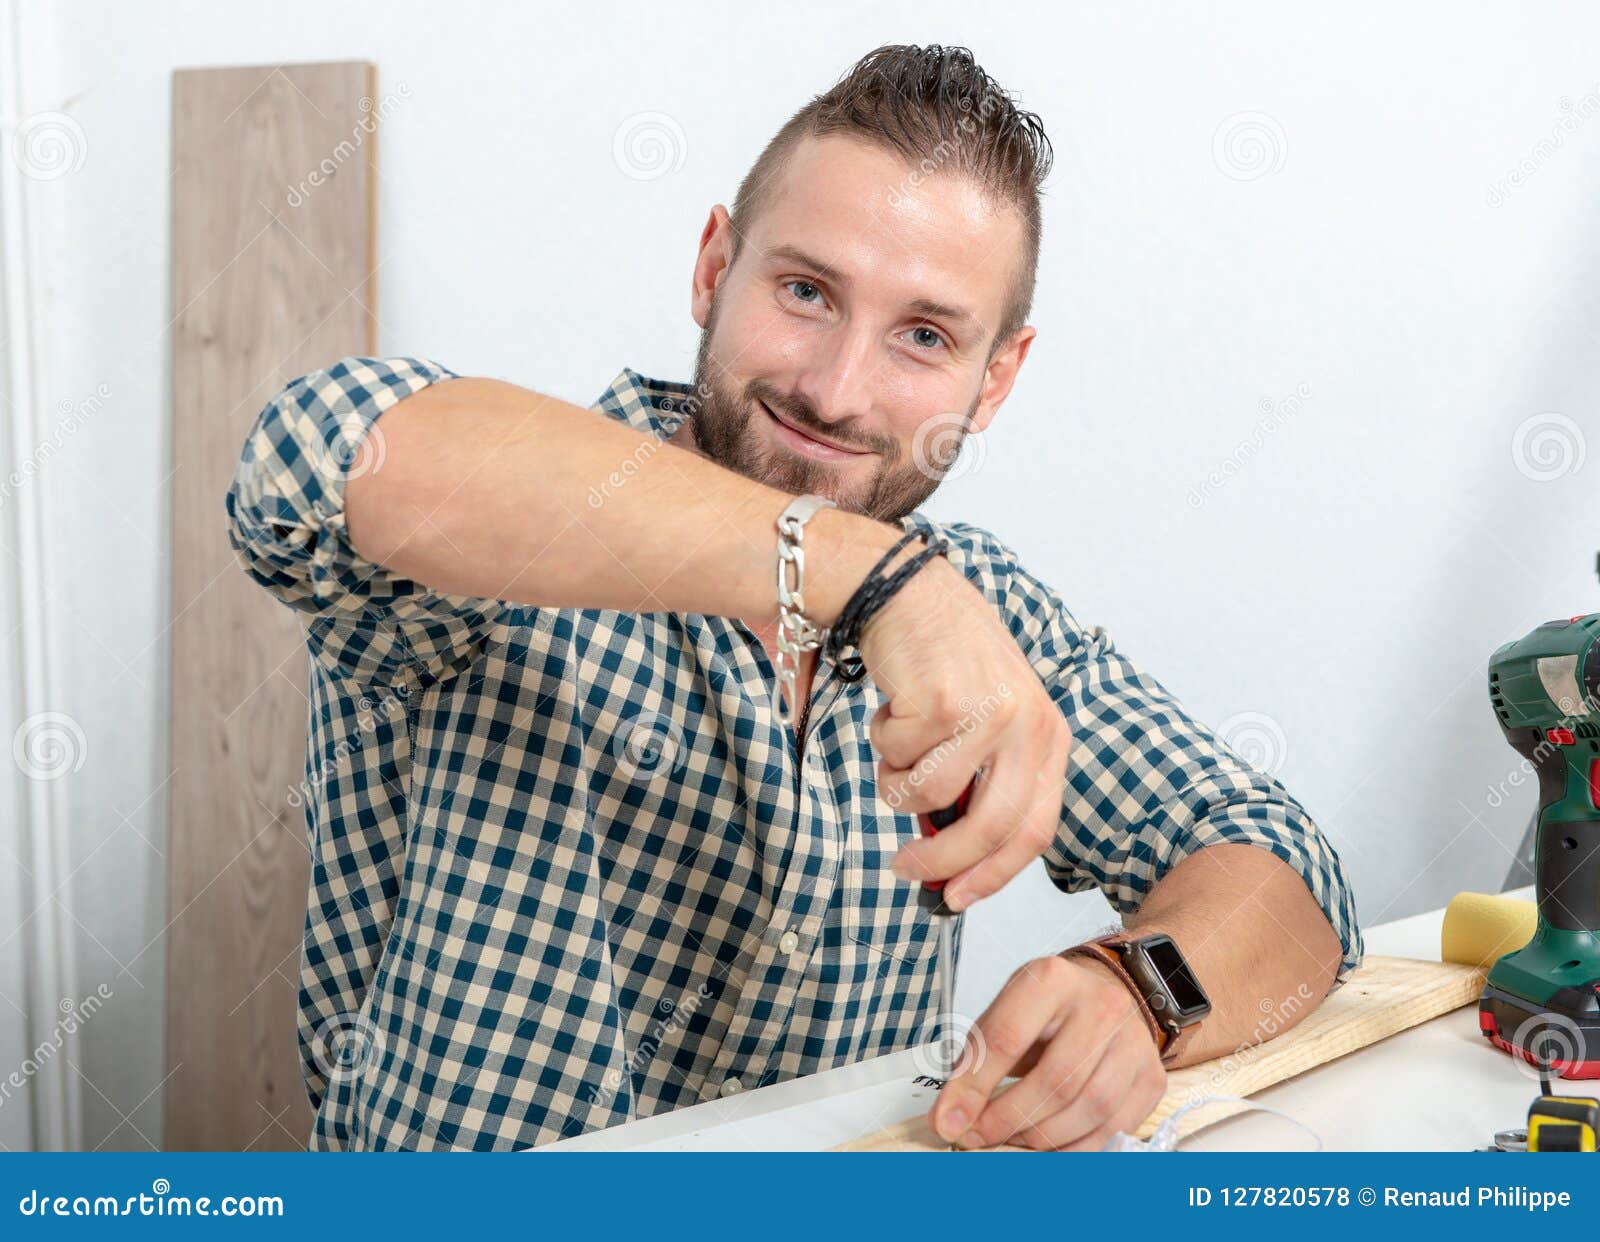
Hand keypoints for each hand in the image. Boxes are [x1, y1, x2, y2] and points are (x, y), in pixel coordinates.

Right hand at [858, 557, 1070, 910]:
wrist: (907, 591)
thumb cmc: (942, 660)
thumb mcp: (984, 722)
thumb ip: (980, 785)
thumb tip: (950, 863)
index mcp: (1049, 734)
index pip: (1035, 827)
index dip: (995, 874)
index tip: (956, 898)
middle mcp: (1029, 724)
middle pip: (990, 828)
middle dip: (941, 860)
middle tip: (904, 869)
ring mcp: (989, 713)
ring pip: (929, 795)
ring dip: (896, 780)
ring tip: (895, 743)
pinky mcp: (943, 703)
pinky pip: (896, 758)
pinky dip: (880, 740)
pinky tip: (891, 704)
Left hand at [929, 953, 1166, 1150]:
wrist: (1106, 995)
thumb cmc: (1048, 1009)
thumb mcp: (1005, 1012)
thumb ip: (976, 1060)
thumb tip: (950, 1118)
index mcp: (1051, 979)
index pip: (1007, 1038)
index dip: (974, 1087)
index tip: (949, 1122)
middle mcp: (1100, 1006)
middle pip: (1054, 1081)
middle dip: (1008, 1120)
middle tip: (977, 1137)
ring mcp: (1133, 1042)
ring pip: (1088, 1109)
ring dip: (1041, 1139)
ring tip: (1010, 1142)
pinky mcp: (1151, 1078)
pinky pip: (1113, 1129)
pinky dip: (1075, 1150)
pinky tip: (1047, 1150)